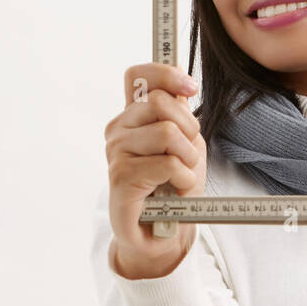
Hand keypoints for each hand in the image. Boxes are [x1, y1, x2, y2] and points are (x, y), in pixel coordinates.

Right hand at [104, 62, 205, 275]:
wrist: (161, 231)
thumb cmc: (173, 186)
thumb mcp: (185, 143)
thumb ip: (180, 116)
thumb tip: (182, 89)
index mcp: (133, 117)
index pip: (138, 75)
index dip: (166, 74)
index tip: (190, 89)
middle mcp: (118, 130)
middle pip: (161, 102)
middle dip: (189, 128)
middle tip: (188, 155)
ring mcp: (116, 153)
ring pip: (167, 132)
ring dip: (188, 158)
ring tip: (181, 175)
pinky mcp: (120, 177)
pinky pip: (167, 163)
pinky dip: (184, 178)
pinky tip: (176, 189)